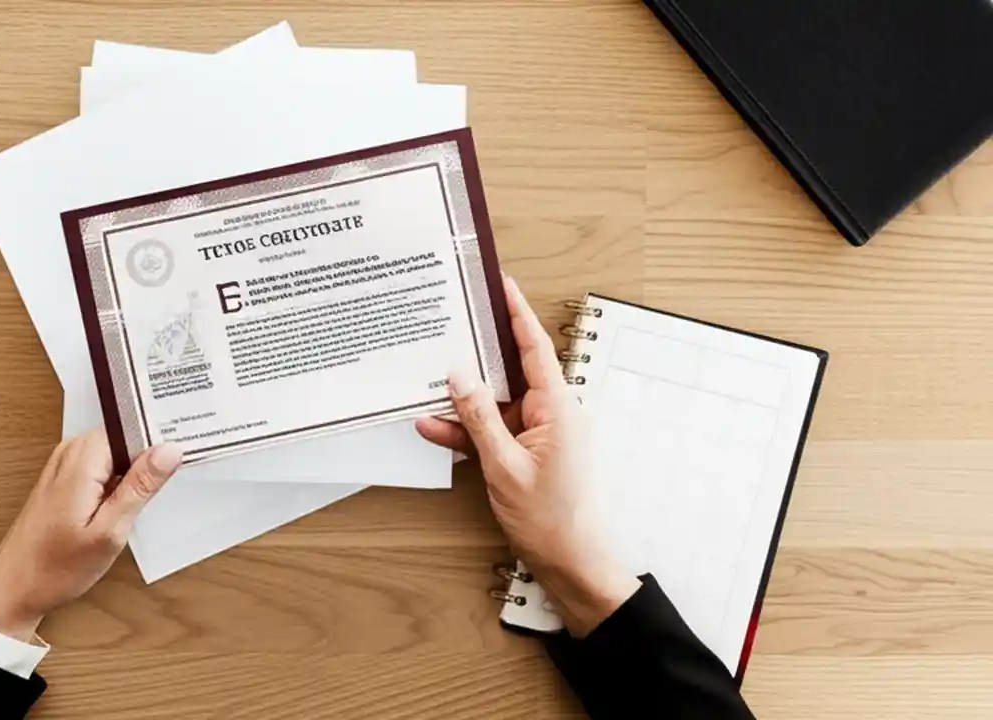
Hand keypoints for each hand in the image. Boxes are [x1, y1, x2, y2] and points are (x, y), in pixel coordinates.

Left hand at [0, 427, 182, 640]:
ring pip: (117, 453)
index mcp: (82, 459)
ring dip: (136, 472)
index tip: (185, 455)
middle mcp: (71, 453)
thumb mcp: (109, 532)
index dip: (162, 440)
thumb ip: (140, 487)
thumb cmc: (55, 568)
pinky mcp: (65, 478)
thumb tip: (169, 451)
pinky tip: (125, 506)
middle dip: (151, 457)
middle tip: (167, 486)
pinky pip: (103, 466)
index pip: (135, 427)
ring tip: (144, 501)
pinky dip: (120, 482)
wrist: (13, 589)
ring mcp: (65, 464)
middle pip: (126, 437)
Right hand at [416, 277, 638, 636]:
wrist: (570, 561)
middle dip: (478, 348)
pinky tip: (433, 425)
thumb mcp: (504, 465)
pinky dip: (466, 429)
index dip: (516, 312)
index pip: (534, 347)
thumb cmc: (549, 519)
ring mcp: (538, 431)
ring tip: (426, 376)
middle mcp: (551, 411)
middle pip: (510, 368)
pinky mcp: (525, 450)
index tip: (500, 283)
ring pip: (495, 401)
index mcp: (557, 407)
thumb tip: (459, 377)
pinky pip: (492, 429)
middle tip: (452, 319)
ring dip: (463, 398)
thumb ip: (479, 418)